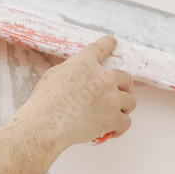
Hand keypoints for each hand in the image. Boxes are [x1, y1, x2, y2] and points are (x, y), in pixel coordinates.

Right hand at [21, 35, 135, 147]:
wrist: (47, 123)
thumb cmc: (45, 103)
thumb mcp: (52, 76)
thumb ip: (68, 72)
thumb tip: (73, 77)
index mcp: (86, 64)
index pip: (100, 48)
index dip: (107, 45)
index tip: (112, 42)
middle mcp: (103, 78)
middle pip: (125, 78)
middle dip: (125, 86)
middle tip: (119, 94)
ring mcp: (111, 98)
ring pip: (129, 102)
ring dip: (123, 108)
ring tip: (116, 115)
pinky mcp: (113, 118)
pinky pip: (125, 123)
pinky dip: (119, 128)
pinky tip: (113, 131)